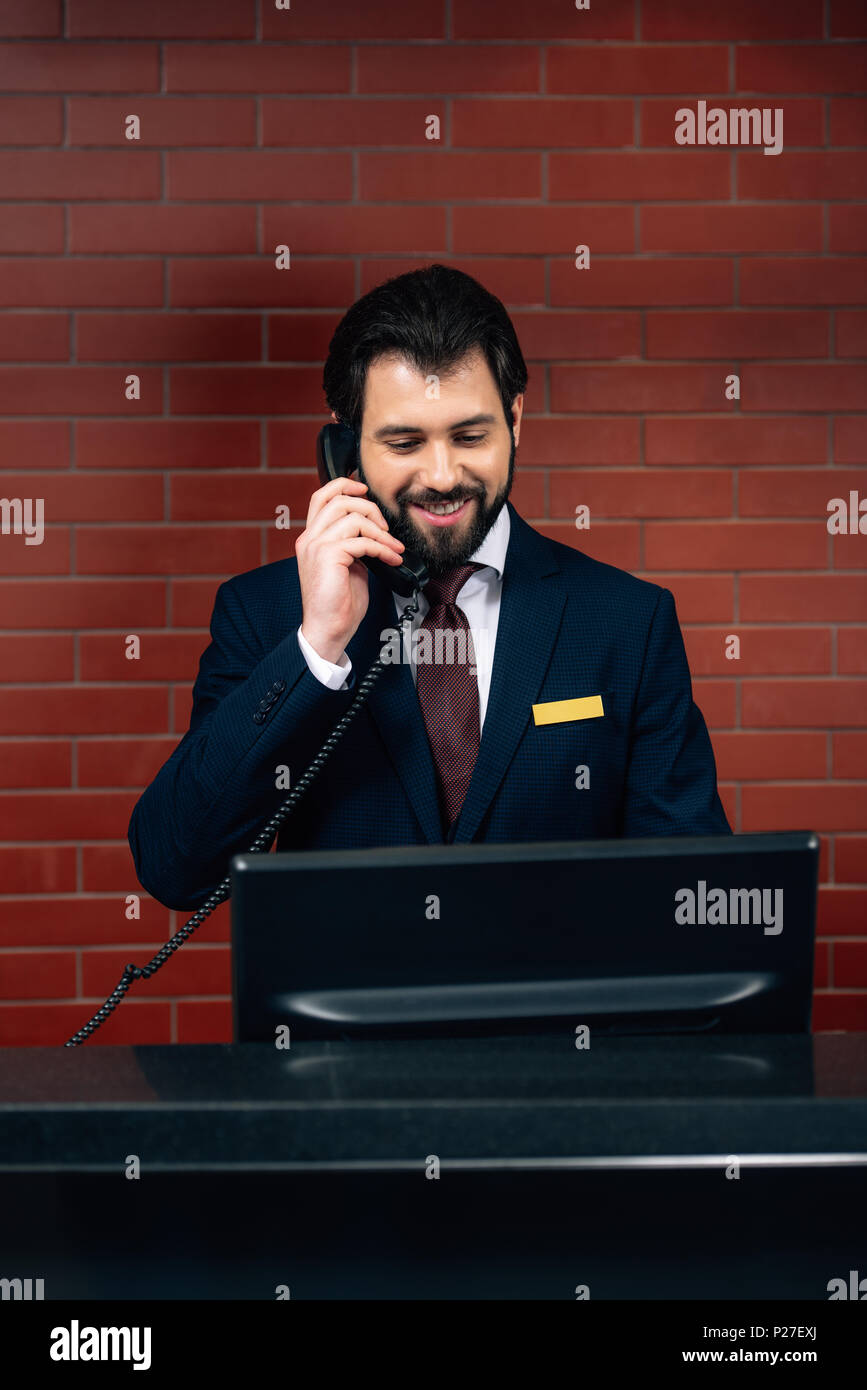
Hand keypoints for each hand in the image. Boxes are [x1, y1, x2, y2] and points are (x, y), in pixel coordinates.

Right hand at [295, 476, 404, 662]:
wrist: (327, 630)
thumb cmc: (337, 605)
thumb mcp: (348, 566)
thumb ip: (353, 544)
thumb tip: (374, 532)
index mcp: (311, 538)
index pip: (322, 496)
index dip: (344, 485)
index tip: (365, 490)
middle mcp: (310, 538)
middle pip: (340, 500)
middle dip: (370, 508)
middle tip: (385, 528)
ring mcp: (316, 546)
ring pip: (353, 517)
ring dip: (381, 531)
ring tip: (393, 547)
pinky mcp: (328, 556)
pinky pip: (362, 540)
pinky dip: (383, 547)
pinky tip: (392, 558)